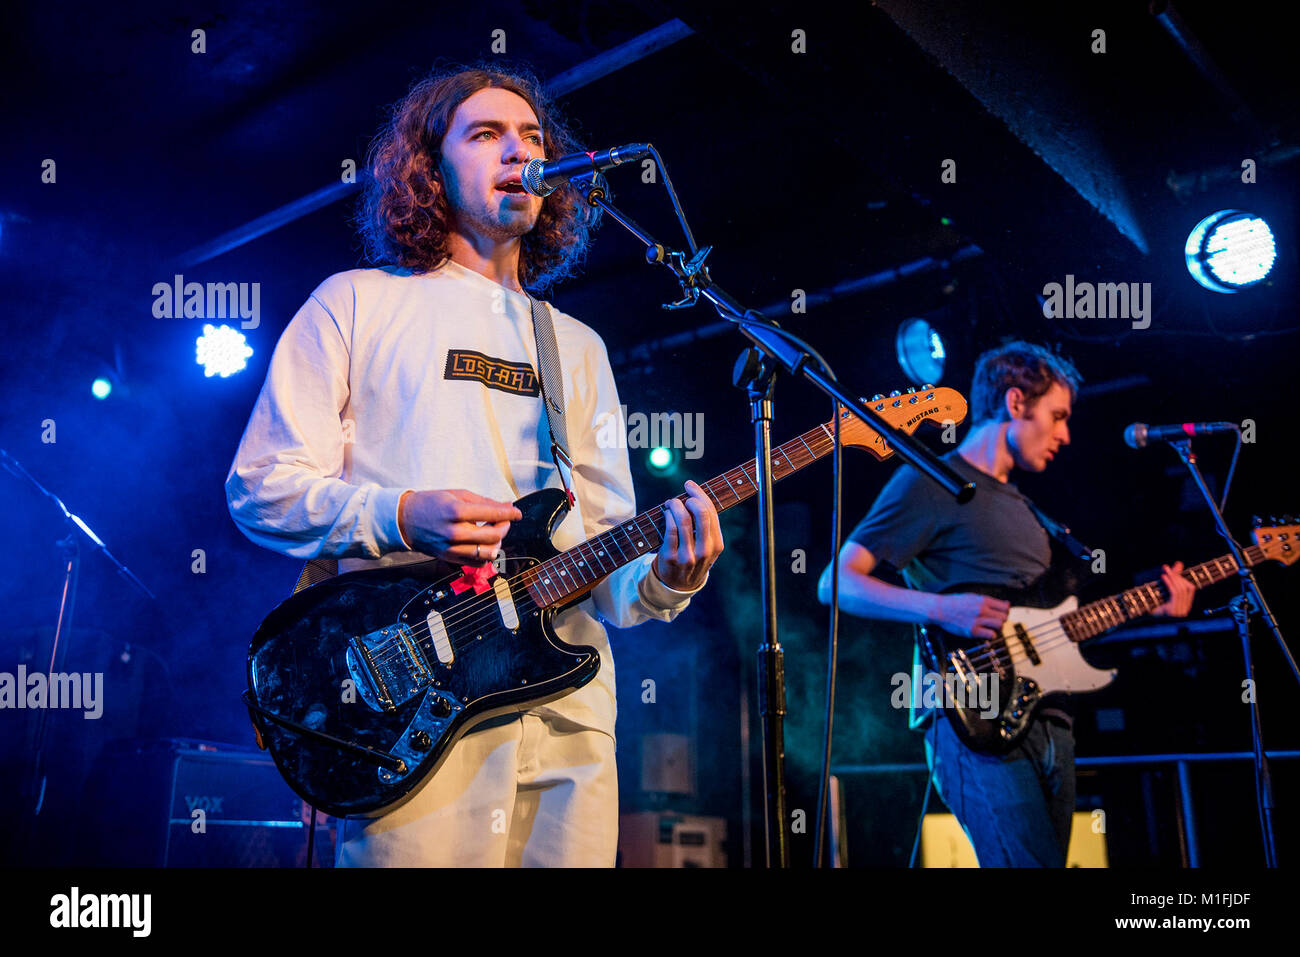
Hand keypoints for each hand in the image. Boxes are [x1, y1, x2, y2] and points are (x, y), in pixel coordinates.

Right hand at [398, 489, 521, 564]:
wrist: (405, 520)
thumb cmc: (432, 503)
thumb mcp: (457, 494)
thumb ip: (483, 502)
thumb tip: (507, 506)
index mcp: (457, 511)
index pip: (493, 514)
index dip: (510, 514)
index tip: (517, 513)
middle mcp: (455, 532)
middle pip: (494, 535)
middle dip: (505, 527)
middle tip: (504, 521)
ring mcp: (452, 548)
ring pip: (488, 552)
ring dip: (497, 542)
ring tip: (493, 532)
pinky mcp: (450, 558)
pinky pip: (477, 562)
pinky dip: (486, 554)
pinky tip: (483, 543)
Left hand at [652, 479, 723, 591]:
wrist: (679, 585)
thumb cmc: (693, 558)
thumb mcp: (707, 547)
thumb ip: (706, 526)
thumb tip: (696, 495)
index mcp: (717, 545)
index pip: (711, 513)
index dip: (700, 495)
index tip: (690, 486)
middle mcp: (705, 551)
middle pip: (701, 514)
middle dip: (691, 497)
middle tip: (683, 495)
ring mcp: (688, 555)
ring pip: (683, 520)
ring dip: (676, 505)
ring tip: (672, 502)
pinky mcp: (671, 557)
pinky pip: (670, 530)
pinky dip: (668, 516)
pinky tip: (666, 512)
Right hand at [936, 593, 1009, 639]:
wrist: (940, 609)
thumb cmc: (955, 602)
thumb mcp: (972, 596)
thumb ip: (988, 601)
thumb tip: (1005, 604)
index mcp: (983, 600)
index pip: (1005, 607)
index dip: (1006, 611)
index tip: (1002, 613)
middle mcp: (982, 610)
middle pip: (1004, 617)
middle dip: (1002, 620)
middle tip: (995, 621)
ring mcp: (977, 621)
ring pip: (999, 626)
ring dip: (997, 627)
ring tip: (990, 627)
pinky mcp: (972, 631)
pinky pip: (990, 635)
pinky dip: (990, 635)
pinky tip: (985, 632)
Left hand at [1152, 561, 1194, 616]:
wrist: (1143, 619)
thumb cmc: (1152, 607)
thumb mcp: (1162, 592)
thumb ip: (1172, 579)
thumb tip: (1179, 563)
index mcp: (1185, 606)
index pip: (1191, 588)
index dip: (1184, 577)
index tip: (1175, 569)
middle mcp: (1185, 609)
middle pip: (1186, 587)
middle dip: (1177, 576)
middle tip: (1167, 567)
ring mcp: (1180, 611)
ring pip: (1181, 589)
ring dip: (1173, 578)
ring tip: (1165, 571)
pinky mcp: (1172, 611)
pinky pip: (1174, 593)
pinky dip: (1170, 583)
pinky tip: (1163, 577)